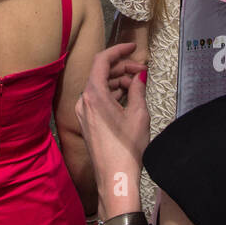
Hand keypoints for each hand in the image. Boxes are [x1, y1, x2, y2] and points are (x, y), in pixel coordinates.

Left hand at [76, 43, 148, 219]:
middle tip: (142, 70)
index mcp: (93, 94)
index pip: (102, 60)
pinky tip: (128, 97)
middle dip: (122, 68)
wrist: (115, 177)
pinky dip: (112, 94)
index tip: (133, 46)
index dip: (118, 50)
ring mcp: (83, 112)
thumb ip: (137, 89)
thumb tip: (138, 76)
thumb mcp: (138, 114)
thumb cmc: (127, 148)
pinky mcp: (87, 122)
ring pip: (99, 87)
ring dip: (118, 81)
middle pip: (101, 73)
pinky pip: (98, 99)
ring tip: (138, 85)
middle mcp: (83, 101)